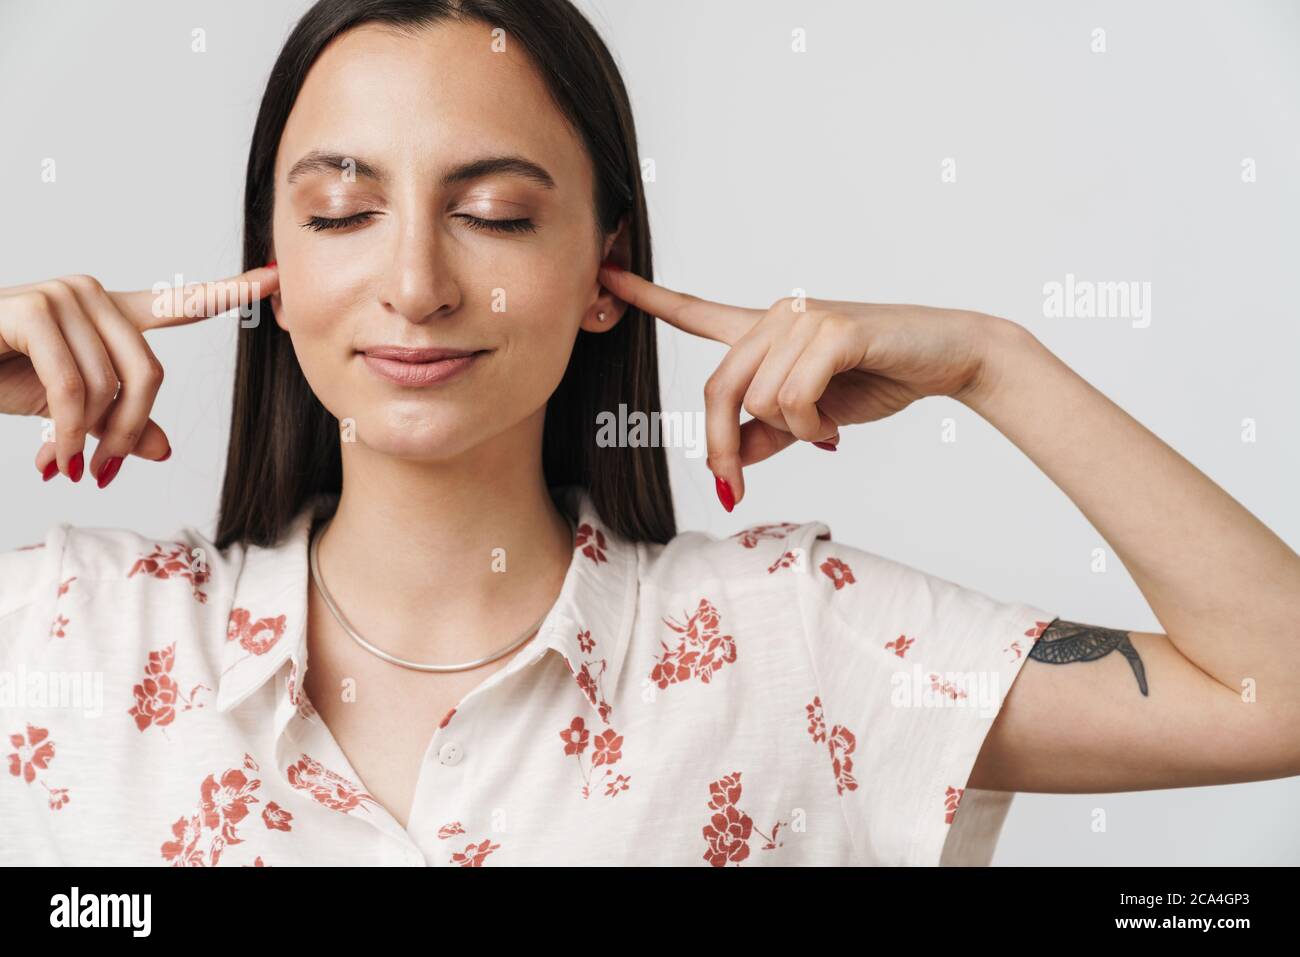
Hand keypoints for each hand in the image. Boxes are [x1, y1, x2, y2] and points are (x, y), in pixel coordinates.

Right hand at [0, 266, 277, 485]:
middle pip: (151, 372)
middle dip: (130, 433)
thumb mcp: (67, 411)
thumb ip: (119, 423)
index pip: (180, 303)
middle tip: (106, 472)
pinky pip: (72, 385)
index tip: (276, 279)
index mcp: (109, 314)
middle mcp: (92, 296)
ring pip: (110, 384)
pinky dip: (64, 432)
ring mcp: (61, 296)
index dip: (231, 291)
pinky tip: (52, 458)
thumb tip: (167, 450)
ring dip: (88, 439)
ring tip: (64, 464)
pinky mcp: (30, 310)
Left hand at [597, 264, 998, 508]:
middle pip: (717, 389)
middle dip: (723, 447)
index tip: (605, 271)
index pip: (696, 312)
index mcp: (765, 332)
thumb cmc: (879, 377)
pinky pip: (793, 398)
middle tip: (736, 484)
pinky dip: (811, 428)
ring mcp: (802, 319)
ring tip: (826, 430)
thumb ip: (768, 434)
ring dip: (792, 434)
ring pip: (758, 401)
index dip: (648, 297)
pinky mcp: (832, 330)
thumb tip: (731, 464)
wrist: (947, 357)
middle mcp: (775, 317)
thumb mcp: (812, 417)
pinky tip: (836, 427)